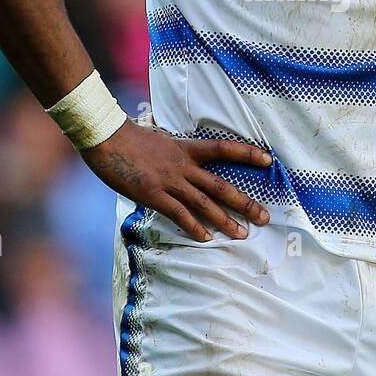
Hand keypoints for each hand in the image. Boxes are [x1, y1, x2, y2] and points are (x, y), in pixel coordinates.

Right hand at [80, 119, 272, 241]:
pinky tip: (206, 238)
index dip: (247, 154)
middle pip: (221, 185)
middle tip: (264, 217)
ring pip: (205, 203)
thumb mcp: (159, 140)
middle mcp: (183, 165)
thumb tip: (182, 160)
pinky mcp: (153, 194)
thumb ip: (173, 152)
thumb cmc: (127, 137)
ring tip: (242, 234)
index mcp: (186, 148)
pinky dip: (194, 227)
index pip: (224, 148)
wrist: (106, 136)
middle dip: (245, 202)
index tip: (269, 160)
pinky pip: (179, 214)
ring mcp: (170, 181)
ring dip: (225, 220)